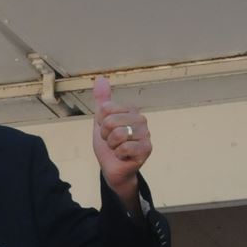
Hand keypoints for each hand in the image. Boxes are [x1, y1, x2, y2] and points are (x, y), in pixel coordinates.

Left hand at [89, 77, 150, 207]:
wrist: (112, 167)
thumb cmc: (109, 144)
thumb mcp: (101, 121)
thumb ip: (102, 100)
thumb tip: (100, 78)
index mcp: (130, 109)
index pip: (105, 109)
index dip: (100, 123)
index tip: (106, 130)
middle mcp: (141, 119)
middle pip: (110, 121)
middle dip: (105, 135)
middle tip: (111, 141)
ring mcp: (146, 134)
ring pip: (117, 134)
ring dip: (111, 145)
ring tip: (117, 148)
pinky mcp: (146, 149)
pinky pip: (124, 148)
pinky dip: (118, 154)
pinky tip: (123, 156)